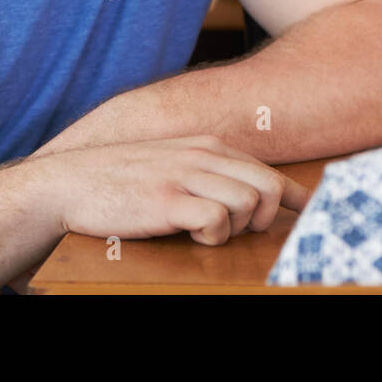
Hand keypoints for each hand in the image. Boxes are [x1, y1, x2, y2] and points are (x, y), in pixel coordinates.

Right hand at [40, 135, 309, 245]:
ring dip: (235, 228)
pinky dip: (212, 235)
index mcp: (208, 146)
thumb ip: (211, 173)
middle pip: (270, 188)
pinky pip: (217, 220)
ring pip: (250, 205)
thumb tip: (251, 197)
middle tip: (236, 232)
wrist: (68, 183)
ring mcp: (187, 176)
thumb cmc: (122, 181)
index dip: (296, 196)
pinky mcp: (169, 200)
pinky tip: (190, 233)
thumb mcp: (173, 164)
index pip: (269, 171)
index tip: (312, 212)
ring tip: (204, 230)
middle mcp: (204, 155)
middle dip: (266, 218)